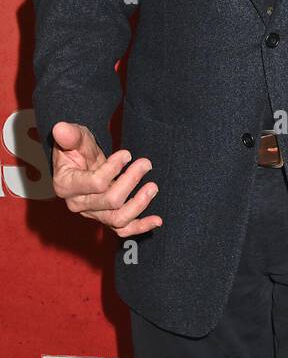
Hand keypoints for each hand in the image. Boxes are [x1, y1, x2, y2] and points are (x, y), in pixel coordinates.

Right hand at [50, 120, 162, 236]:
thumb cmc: (78, 148)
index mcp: (66, 185)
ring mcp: (93, 214)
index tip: (127, 153)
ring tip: (153, 187)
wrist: (82, 161)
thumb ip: (69, 135)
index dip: (114, 168)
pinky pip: (123, 230)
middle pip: (111, 201)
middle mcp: (78, 204)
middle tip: (146, 163)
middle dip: (131, 181)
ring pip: (118, 219)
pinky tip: (157, 220)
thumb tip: (60, 128)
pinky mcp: (106, 218)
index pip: (96, 183)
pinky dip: (141, 226)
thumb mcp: (75, 137)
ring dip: (139, 204)